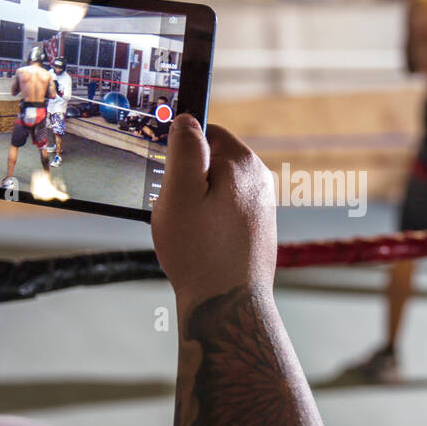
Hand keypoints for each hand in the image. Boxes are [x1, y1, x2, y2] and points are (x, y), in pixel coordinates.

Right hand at [151, 116, 276, 310]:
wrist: (228, 306)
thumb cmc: (199, 251)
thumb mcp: (179, 193)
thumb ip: (184, 150)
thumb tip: (187, 119)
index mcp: (244, 163)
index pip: (206, 131)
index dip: (180, 150)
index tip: (165, 174)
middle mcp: (260, 181)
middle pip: (210, 162)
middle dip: (186, 181)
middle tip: (175, 211)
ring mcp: (261, 208)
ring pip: (214, 191)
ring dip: (194, 205)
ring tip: (188, 234)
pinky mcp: (257, 231)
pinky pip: (222, 214)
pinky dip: (206, 225)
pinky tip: (199, 247)